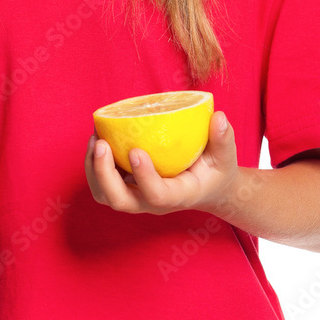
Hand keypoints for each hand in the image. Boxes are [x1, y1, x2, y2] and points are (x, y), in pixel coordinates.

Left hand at [84, 111, 238, 215]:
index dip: (144, 176)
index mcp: (178, 196)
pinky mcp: (127, 187)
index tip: (135, 150)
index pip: (157, 195)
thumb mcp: (225, 156)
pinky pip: (102, 183)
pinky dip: (94, 164)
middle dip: (104, 175)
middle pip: (121, 201)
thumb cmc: (215, 170)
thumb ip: (223, 139)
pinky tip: (99, 138)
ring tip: (95, 138)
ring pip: (105, 195)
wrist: (207, 187)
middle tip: (102, 143)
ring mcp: (137, 197)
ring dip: (94, 169)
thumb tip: (219, 118)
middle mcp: (152, 202)